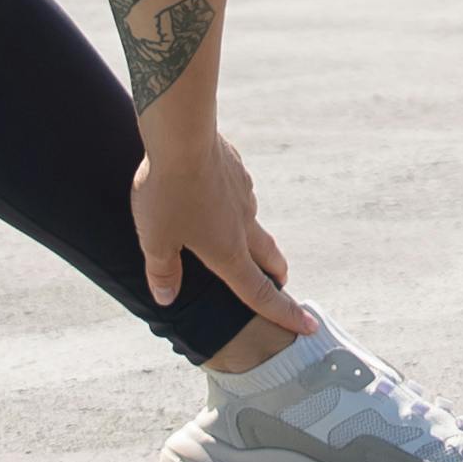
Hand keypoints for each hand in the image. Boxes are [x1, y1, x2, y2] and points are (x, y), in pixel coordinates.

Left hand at [131, 131, 293, 326]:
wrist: (183, 136)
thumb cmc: (167, 192)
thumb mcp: (154, 240)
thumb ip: (163, 272)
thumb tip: (167, 298)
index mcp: (228, 251)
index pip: (260, 293)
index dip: (284, 314)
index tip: (307, 325)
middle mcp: (243, 225)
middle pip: (269, 257)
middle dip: (277, 274)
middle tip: (280, 283)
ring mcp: (243, 195)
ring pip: (252, 222)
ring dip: (249, 234)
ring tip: (228, 233)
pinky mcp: (237, 168)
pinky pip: (238, 191)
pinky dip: (231, 200)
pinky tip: (211, 191)